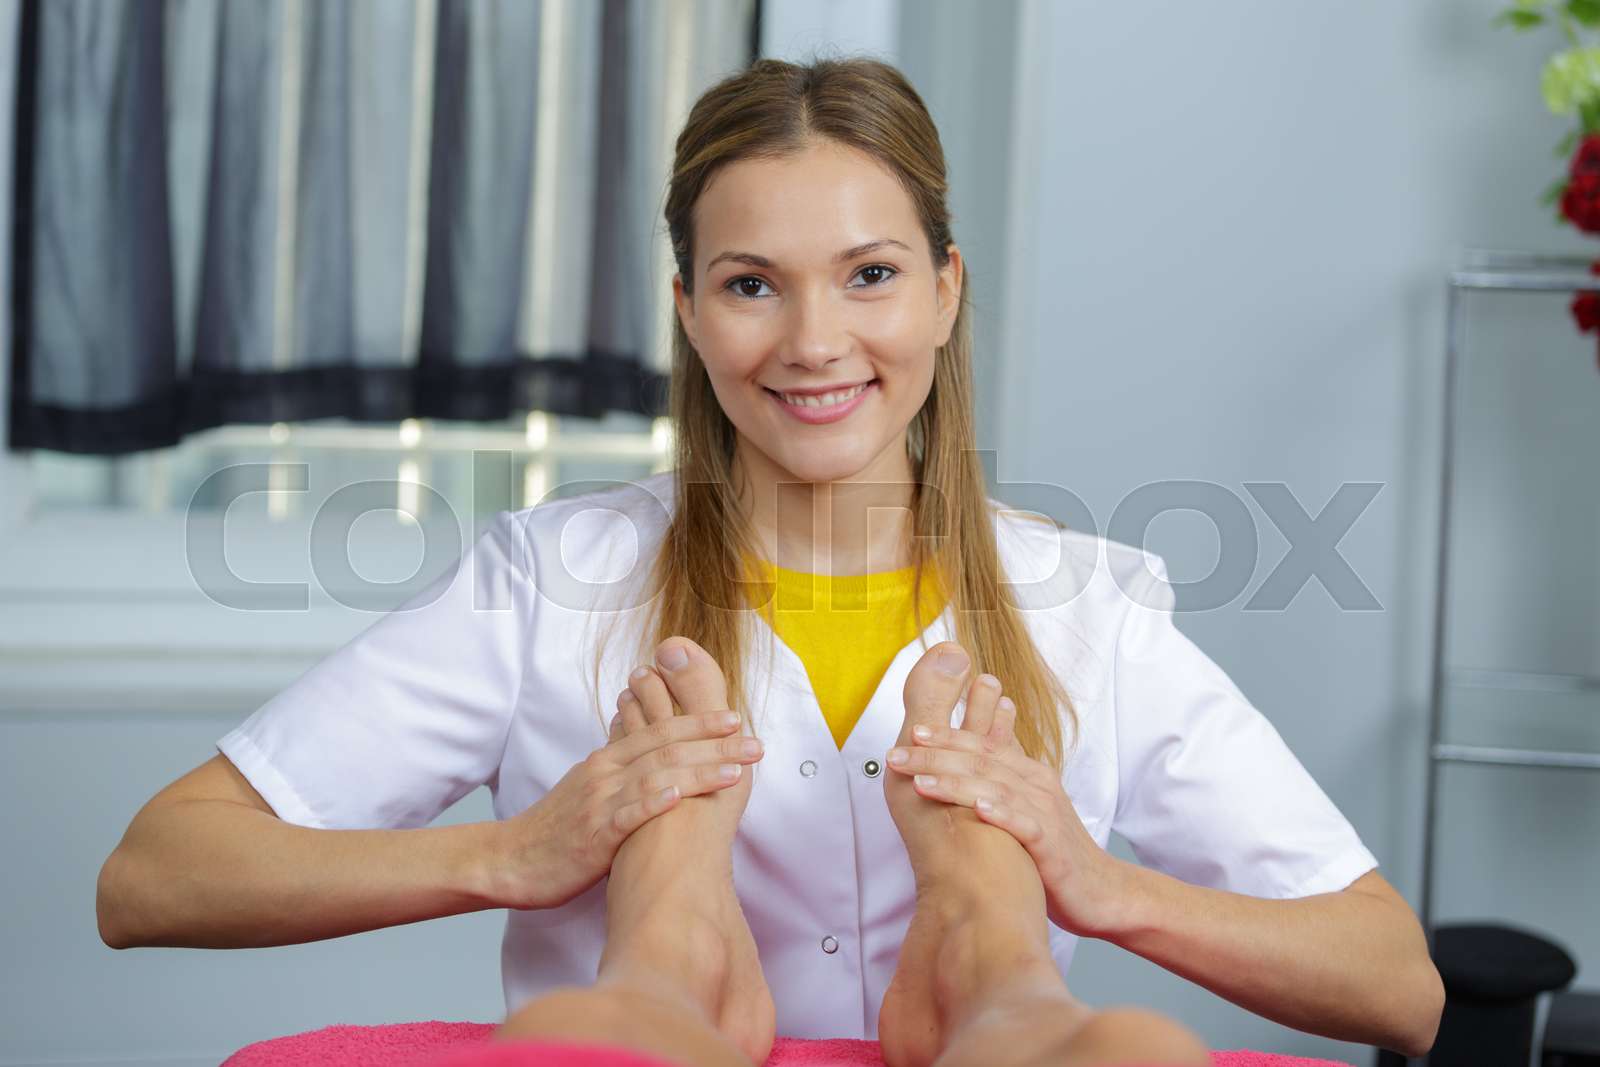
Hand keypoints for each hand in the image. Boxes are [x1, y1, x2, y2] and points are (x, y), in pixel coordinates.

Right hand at [492, 691, 760, 911]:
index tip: (737, 720)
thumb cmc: (556, 828)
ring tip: (735, 770)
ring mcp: (600, 802)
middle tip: (755, 742)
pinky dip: (653, 804)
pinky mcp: (593, 835)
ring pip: (654, 777)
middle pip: (667, 748)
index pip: (661, 731)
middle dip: (714, 743)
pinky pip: (626, 815)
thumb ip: (622, 769)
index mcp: (608, 760)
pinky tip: (679, 798)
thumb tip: (654, 755)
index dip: (700, 723)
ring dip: (697, 771)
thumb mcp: (590, 788)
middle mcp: (606, 773)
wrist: (509, 859)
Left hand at [885, 681, 1131, 937]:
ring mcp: (1045, 812)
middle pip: (981, 761)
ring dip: (957, 782)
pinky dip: (1001, 814)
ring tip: (921, 781)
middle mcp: (1035, 785)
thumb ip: (999, 783)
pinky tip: (977, 810)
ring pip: (996, 788)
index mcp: (1026, 774)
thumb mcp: (1024, 808)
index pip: (981, 746)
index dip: (946, 737)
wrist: (1101, 891)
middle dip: (937, 755)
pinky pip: (1024, 824)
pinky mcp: (1051, 844)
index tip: (911, 732)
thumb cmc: (1053, 850)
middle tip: (898, 755)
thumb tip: (963, 765)